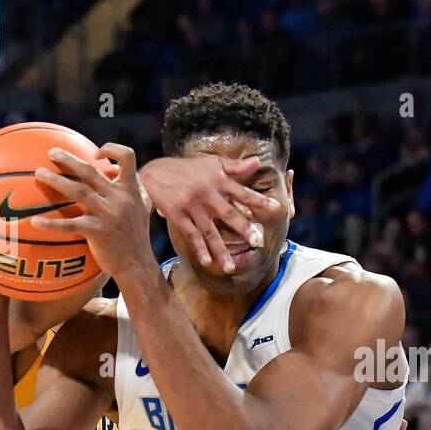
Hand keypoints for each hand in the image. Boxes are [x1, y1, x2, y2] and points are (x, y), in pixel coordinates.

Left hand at [31, 143, 149, 284]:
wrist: (138, 265)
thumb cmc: (136, 235)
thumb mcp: (142, 207)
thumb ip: (133, 187)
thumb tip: (113, 170)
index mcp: (131, 190)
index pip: (127, 157)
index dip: (111, 149)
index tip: (95, 155)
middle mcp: (120, 198)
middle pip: (90, 171)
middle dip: (68, 159)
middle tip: (52, 153)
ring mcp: (108, 215)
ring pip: (77, 191)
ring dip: (55, 180)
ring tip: (38, 173)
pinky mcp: (98, 232)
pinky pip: (70, 225)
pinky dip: (51, 224)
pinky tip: (35, 222)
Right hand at [140, 155, 280, 271]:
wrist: (154, 173)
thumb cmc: (188, 169)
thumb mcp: (212, 164)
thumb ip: (235, 167)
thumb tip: (258, 162)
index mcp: (218, 180)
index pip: (243, 192)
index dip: (259, 200)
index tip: (276, 209)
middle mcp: (207, 193)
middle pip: (228, 214)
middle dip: (244, 229)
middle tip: (258, 242)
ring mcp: (192, 206)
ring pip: (209, 231)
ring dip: (220, 250)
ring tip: (231, 267)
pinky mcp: (177, 215)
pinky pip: (191, 235)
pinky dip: (199, 248)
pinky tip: (207, 261)